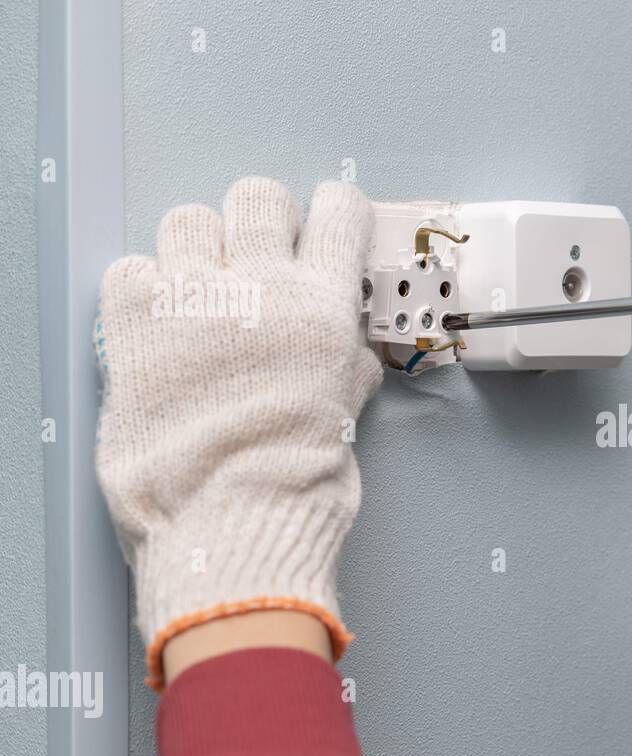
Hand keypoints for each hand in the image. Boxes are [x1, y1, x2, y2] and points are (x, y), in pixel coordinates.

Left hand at [95, 177, 380, 687]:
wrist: (229, 522)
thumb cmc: (296, 485)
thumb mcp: (343, 416)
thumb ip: (341, 367)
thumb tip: (342, 348)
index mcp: (323, 309)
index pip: (338, 214)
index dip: (333, 212)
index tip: (328, 223)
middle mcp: (261, 288)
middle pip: (258, 197)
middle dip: (261, 223)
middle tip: (257, 262)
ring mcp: (193, 300)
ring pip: (188, 220)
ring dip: (198, 249)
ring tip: (200, 292)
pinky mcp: (134, 324)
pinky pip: (130, 269)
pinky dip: (143, 289)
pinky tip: (158, 324)